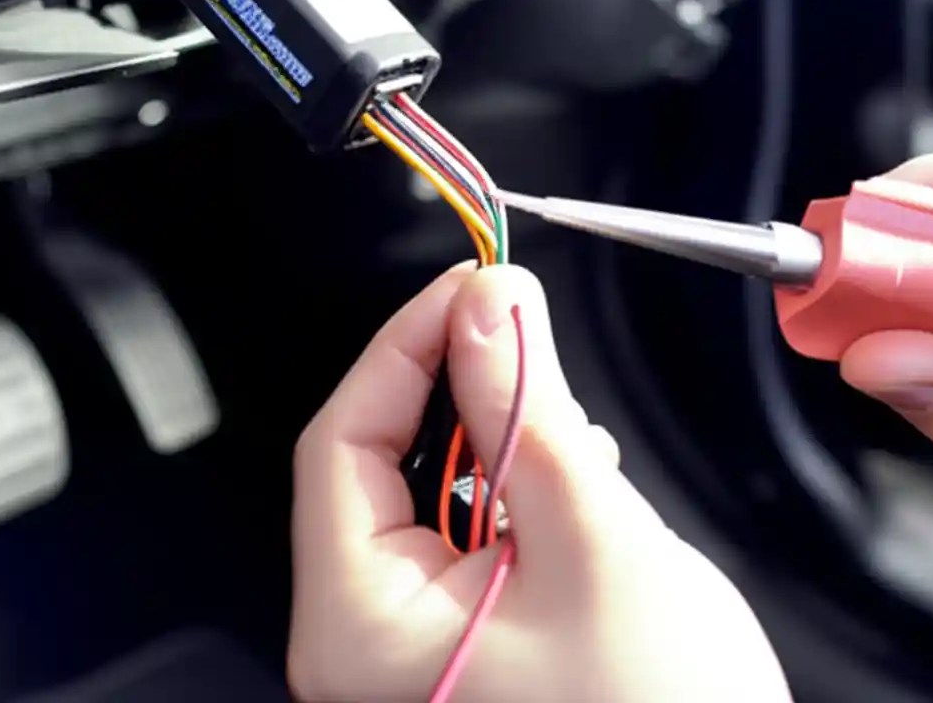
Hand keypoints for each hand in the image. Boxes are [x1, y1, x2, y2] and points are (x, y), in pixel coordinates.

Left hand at [288, 263, 789, 701]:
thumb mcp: (591, 537)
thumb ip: (525, 409)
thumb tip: (488, 302)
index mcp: (359, 627)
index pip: (340, 442)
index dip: (404, 348)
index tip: (469, 287)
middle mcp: (368, 640)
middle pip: (381, 462)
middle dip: (459, 389)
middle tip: (521, 329)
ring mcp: (416, 645)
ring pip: (433, 491)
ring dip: (497, 439)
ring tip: (568, 433)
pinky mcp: (467, 640)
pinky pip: (470, 535)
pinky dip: (518, 491)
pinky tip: (573, 485)